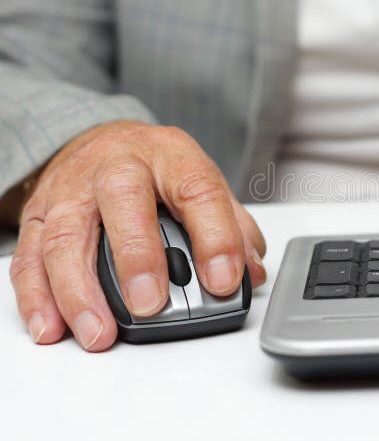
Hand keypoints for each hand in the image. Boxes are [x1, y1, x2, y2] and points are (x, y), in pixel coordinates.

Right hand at [9, 121, 266, 350]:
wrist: (102, 142)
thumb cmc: (157, 169)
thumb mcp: (202, 183)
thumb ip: (232, 227)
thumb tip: (251, 272)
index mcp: (171, 156)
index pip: (198, 189)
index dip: (214, 236)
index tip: (223, 280)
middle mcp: (118, 165)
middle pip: (122, 200)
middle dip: (136, 257)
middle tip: (150, 304)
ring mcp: (73, 189)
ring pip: (65, 235)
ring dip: (79, 291)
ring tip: (100, 332)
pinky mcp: (38, 214)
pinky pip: (30, 256)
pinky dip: (36, 297)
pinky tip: (53, 326)